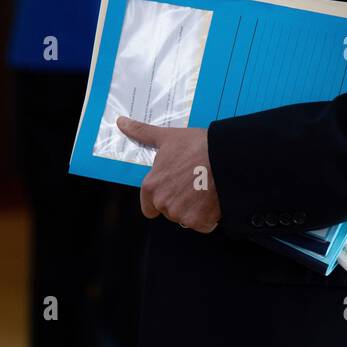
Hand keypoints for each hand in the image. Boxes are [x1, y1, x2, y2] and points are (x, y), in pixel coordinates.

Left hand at [116, 117, 220, 232]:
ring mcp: (181, 214)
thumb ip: (142, 133)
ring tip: (205, 189)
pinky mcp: (199, 222)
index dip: (161, 198)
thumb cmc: (197, 146)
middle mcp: (163, 203)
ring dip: (195, 209)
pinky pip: (203, 225)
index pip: (149, 207)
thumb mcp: (167, 137)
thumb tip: (120, 122)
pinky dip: (209, 217)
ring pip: (186, 218)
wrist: (225, 158)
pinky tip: (213, 199)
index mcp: (151, 186)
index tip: (174, 188)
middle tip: (193, 183)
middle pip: (169, 212)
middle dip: (180, 202)